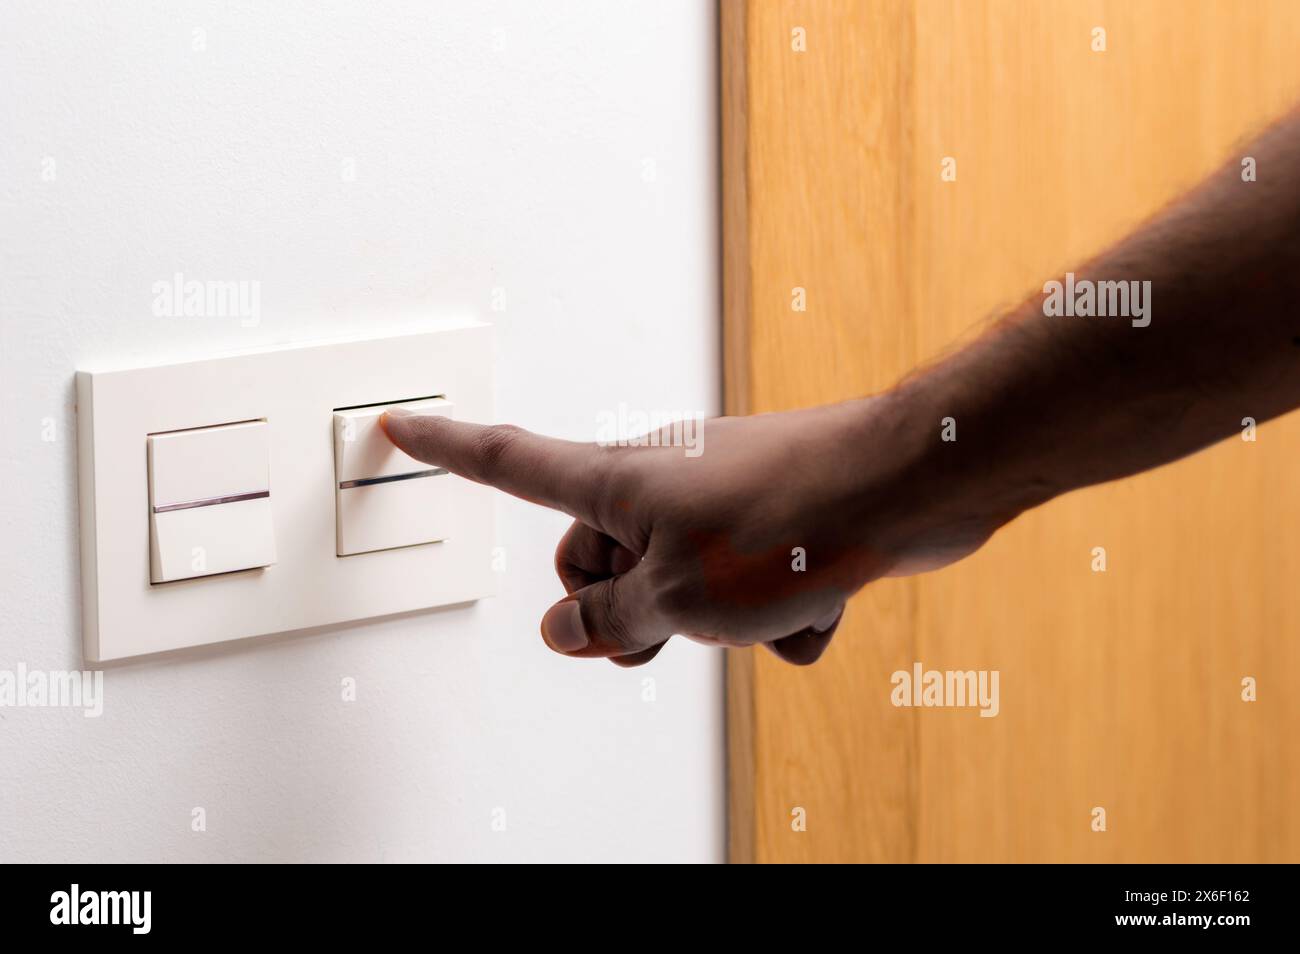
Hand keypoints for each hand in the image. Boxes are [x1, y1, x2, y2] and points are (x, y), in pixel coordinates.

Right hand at [380, 394, 1008, 666]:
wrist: (907, 488)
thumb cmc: (788, 526)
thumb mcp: (673, 600)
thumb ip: (607, 621)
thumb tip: (564, 627)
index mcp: (617, 483)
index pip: (509, 464)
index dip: (447, 449)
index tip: (396, 423)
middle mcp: (661, 479)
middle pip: (595, 553)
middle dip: (617, 608)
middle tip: (650, 638)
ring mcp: (720, 496)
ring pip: (675, 578)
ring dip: (705, 618)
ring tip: (752, 616)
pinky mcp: (773, 517)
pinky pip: (744, 583)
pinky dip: (768, 612)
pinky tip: (808, 608)